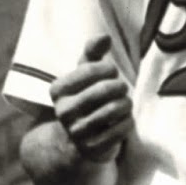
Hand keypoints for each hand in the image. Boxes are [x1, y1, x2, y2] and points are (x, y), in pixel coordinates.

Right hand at [50, 35, 133, 162]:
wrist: (77, 141)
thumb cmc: (84, 99)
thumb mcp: (82, 76)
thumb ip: (92, 54)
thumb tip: (105, 36)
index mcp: (58, 90)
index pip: (90, 69)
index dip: (107, 68)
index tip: (112, 71)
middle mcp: (63, 111)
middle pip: (104, 89)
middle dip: (119, 86)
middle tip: (122, 88)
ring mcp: (77, 132)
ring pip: (114, 109)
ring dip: (126, 104)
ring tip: (125, 103)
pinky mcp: (93, 148)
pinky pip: (120, 129)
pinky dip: (128, 122)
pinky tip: (125, 119)